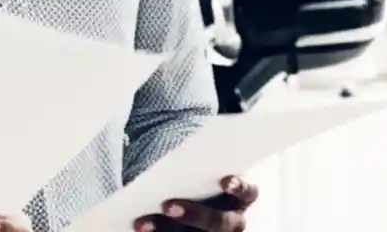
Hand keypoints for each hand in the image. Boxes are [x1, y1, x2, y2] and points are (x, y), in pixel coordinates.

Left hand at [134, 175, 258, 231]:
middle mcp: (233, 221)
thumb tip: (168, 163)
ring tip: (141, 223)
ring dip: (166, 230)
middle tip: (167, 205)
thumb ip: (191, 166)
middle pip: (219, 223)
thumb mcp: (196, 166)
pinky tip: (139, 228)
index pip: (248, 191)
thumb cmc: (194, 173)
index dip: (239, 187)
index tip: (225, 181)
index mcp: (241, 196)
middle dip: (193, 214)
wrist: (188, 189)